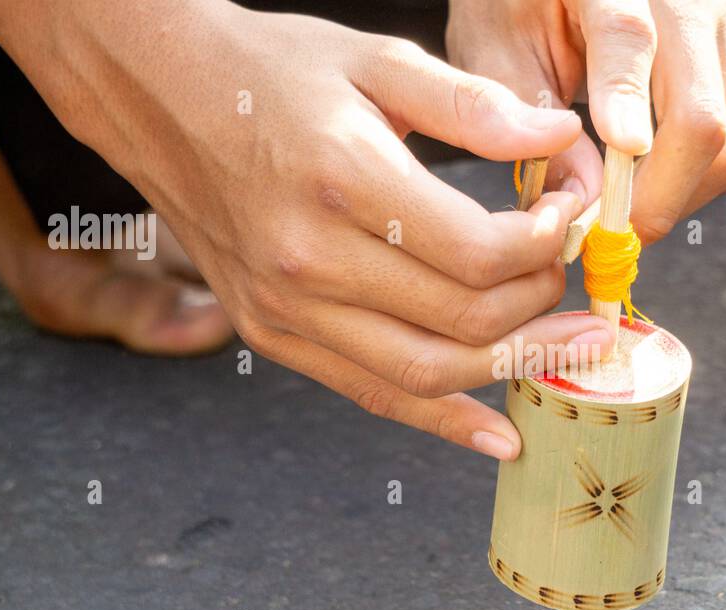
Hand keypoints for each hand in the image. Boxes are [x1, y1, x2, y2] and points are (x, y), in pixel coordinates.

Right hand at [0, 0, 618, 459]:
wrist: (157, 94)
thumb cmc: (267, 70)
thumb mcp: (375, 58)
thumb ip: (475, 104)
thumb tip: (561, 136)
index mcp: (343, 180)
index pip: (479, 253)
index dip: (546, 244)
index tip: (565, 215)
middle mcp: (309, 258)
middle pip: (464, 322)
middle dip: (541, 306)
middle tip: (568, 275)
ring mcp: (285, 308)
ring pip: (425, 374)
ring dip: (511, 368)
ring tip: (567, 353)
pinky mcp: (273, 334)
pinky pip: (372, 393)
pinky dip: (442, 420)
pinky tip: (498, 435)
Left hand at [447, 0, 725, 244]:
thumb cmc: (520, 4)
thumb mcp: (496, 47)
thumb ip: (524, 116)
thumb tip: (584, 199)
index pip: (628, 38)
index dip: (621, 116)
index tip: (604, 186)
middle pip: (702, 116)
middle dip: (655, 198)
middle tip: (605, 237)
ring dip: (677, 196)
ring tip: (620, 213)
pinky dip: (693, 178)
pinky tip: (645, 183)